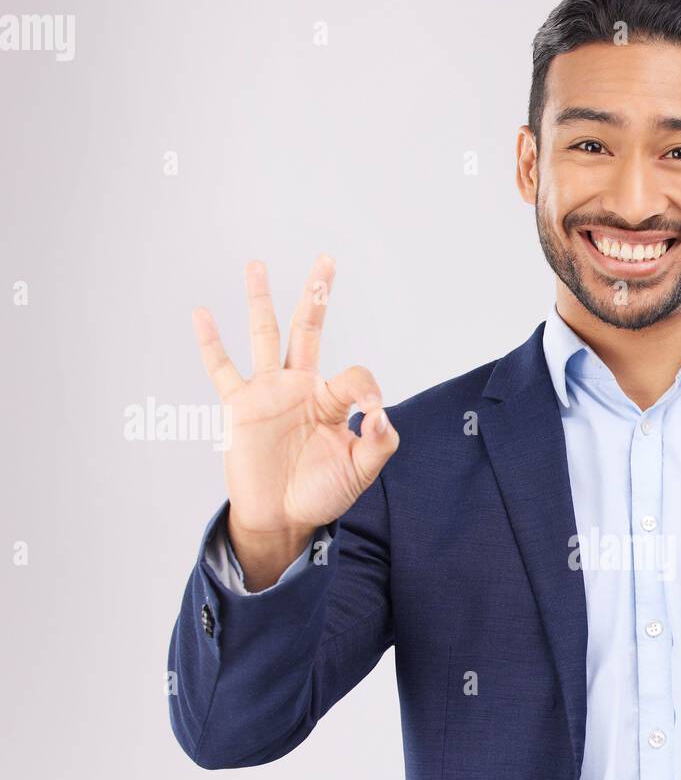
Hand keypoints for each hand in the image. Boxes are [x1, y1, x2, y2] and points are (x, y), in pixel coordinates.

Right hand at [192, 257, 397, 577]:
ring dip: (261, 300)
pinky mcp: (240, 406)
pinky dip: (210, 343)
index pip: (355, 376)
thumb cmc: (322, 493)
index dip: (369, 390)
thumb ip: (379, 441)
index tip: (372, 414)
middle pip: (308, 330)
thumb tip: (379, 411)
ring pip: (264, 336)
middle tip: (327, 260)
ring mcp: (268, 393)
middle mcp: (300, 388)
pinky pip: (222, 369)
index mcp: (332, 401)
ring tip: (257, 264)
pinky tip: (201, 314)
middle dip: (318, 296)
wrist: (283, 519)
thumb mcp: (362, 470)